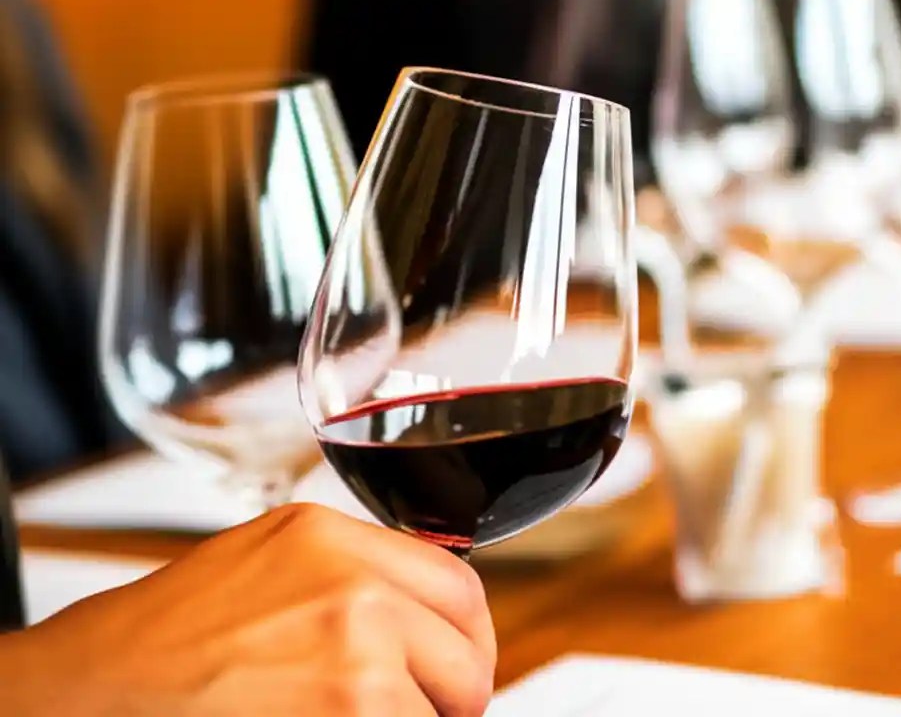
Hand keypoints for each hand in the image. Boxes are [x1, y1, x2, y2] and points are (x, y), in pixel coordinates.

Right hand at [0, 504, 494, 715]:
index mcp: (333, 537)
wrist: (98, 687)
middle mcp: (353, 586)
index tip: (453, 667)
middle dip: (453, 694)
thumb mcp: (270, 561)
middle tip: (420, 711)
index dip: (466, 639)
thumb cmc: (169, 634)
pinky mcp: (347, 711)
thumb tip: (426, 616)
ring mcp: (354, 653)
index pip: (460, 586)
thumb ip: (354, 573)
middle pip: (468, 654)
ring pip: (447, 708)